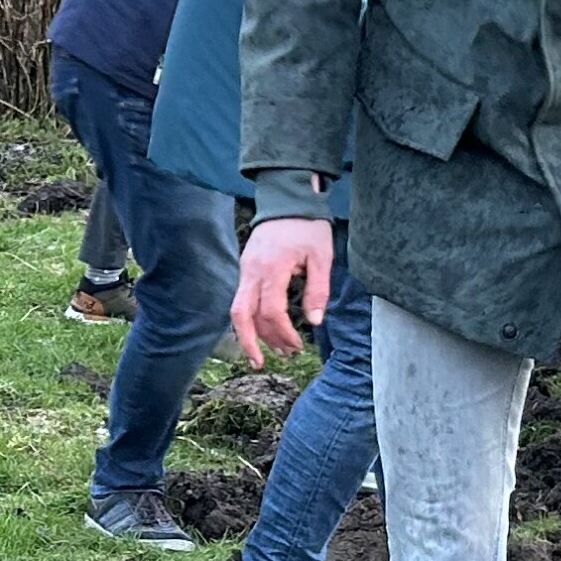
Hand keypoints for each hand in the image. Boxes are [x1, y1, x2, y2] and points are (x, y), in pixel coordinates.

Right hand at [231, 215, 338, 365]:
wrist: (286, 197)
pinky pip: (242, 298)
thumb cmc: (307, 226)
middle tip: (264, 363)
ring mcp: (245, 269)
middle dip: (251, 343)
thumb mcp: (321, 257)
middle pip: (242, 315)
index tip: (297, 346)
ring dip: (252, 333)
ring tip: (270, 351)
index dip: (283, 333)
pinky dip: (250, 318)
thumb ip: (318, 290)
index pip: (271, 311)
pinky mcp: (245, 267)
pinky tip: (262, 329)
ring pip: (239, 309)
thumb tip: (315, 321)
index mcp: (272, 269)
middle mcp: (252, 271)